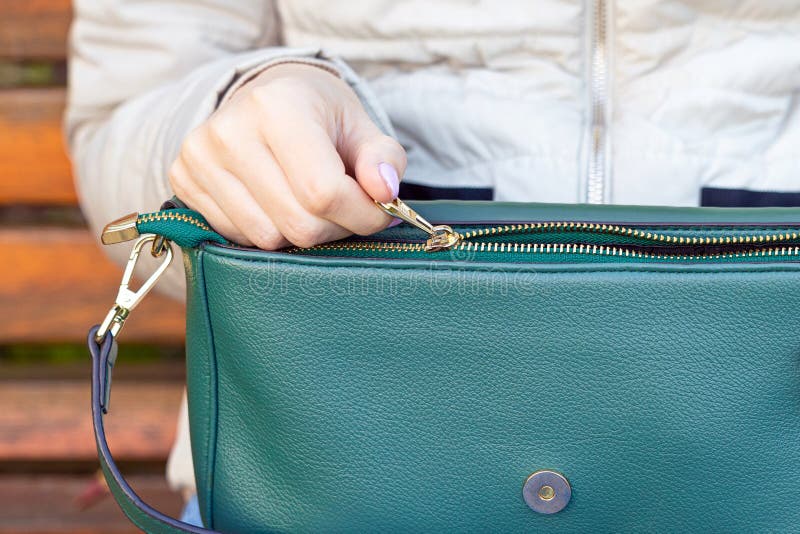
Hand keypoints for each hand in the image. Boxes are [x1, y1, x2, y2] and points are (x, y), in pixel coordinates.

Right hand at [168, 63, 405, 248]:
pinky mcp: (182, 181)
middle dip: (334, 227)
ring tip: (310, 204)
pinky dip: (268, 232)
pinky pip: (238, 238)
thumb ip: (383, 158)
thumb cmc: (319, 116)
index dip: (361, 214)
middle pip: (297, 224)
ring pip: (267, 239)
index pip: (324, 192)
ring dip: (301, 234)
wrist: (263, 96)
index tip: (377, 212)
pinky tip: (276, 204)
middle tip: (345, 208)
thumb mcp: (361, 127)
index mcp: (278, 107)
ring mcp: (198, 158)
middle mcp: (229, 130)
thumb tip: (384, 192)